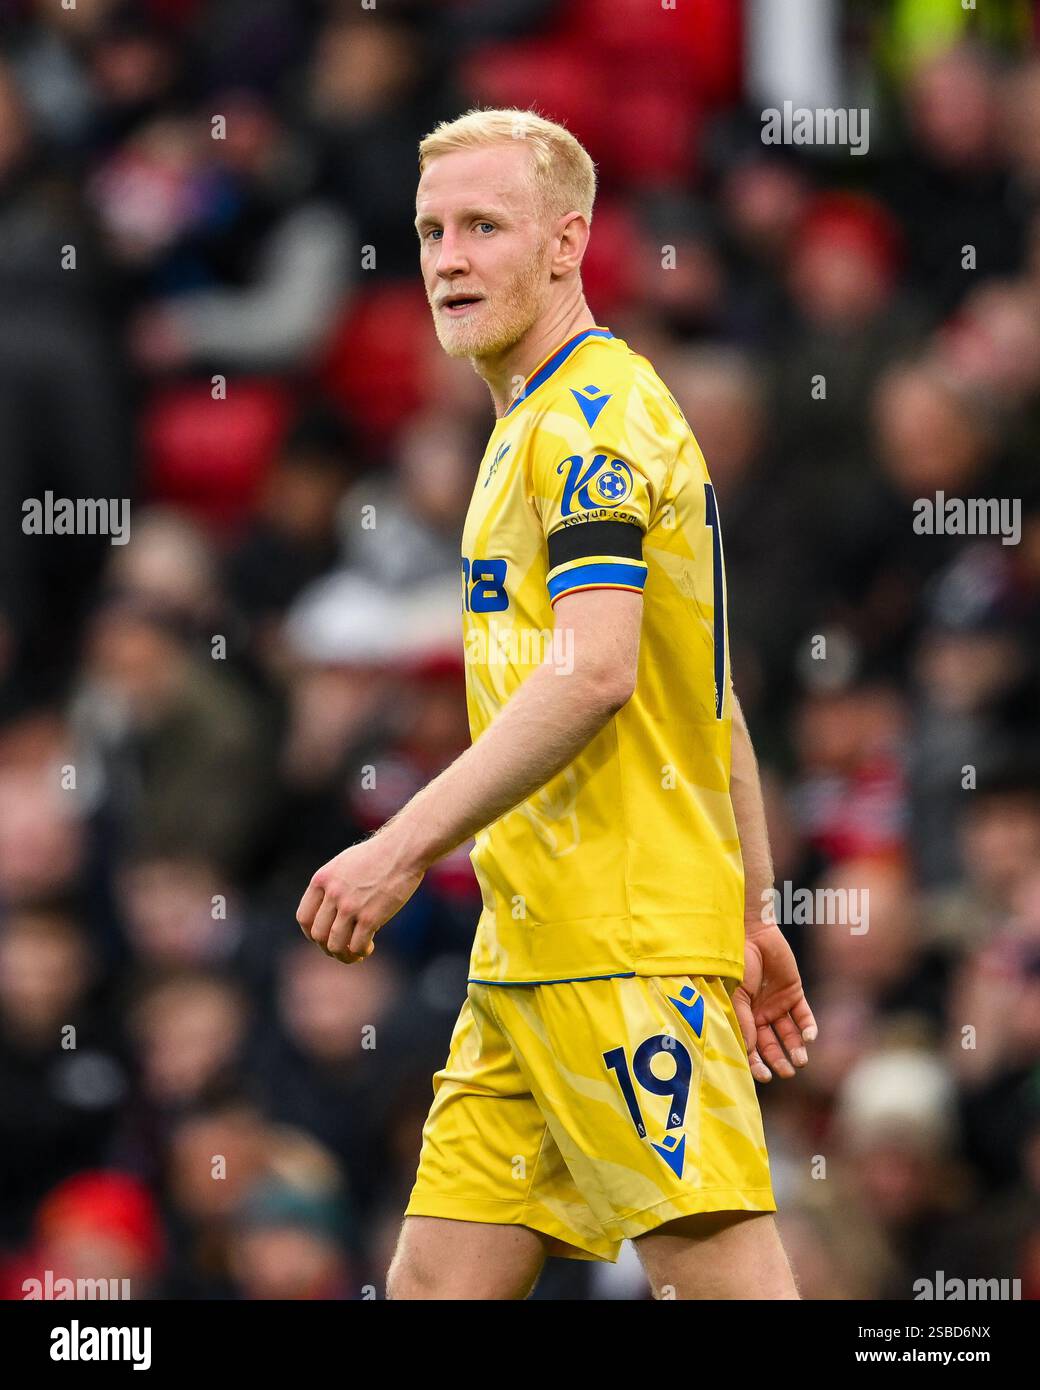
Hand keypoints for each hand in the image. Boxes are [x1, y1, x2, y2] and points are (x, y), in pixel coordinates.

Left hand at [296, 832, 424, 963]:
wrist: (403, 850)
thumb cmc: (378, 856)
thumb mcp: (344, 864)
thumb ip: (332, 886)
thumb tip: (329, 915)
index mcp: (322, 879)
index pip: (304, 918)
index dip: (311, 934)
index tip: (323, 939)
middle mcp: (332, 894)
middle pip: (318, 935)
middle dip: (328, 948)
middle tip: (342, 949)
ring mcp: (350, 906)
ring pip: (335, 945)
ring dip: (344, 955)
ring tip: (355, 954)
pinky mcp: (370, 917)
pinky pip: (357, 946)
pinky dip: (361, 952)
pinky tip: (369, 947)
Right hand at [733, 922, 817, 1082]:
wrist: (753, 935)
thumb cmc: (738, 964)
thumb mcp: (737, 996)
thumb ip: (744, 1021)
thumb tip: (749, 1052)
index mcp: (743, 1017)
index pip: (751, 1047)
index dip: (756, 1063)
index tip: (764, 1077)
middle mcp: (761, 1014)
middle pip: (771, 1045)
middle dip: (778, 1060)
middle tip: (787, 1072)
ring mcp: (778, 1004)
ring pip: (790, 1034)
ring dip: (795, 1048)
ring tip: (800, 1060)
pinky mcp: (794, 993)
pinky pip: (804, 1016)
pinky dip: (808, 1028)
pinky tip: (809, 1038)